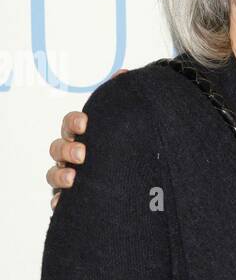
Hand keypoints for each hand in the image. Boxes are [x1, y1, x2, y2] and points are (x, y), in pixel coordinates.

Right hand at [46, 68, 128, 208]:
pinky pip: (60, 202)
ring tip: (74, 179)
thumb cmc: (122, 146)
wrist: (137, 180)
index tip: (86, 123)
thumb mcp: (124, 123)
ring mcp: (70, 176)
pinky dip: (59, 202)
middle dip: (68, 149)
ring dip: (60, 176)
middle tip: (84, 153)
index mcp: (83, 135)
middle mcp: (72, 155)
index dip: (74, 122)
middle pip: (58, 148)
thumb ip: (121, 98)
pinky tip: (63, 205)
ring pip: (53, 174)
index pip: (71, 123)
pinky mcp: (75, 198)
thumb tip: (123, 74)